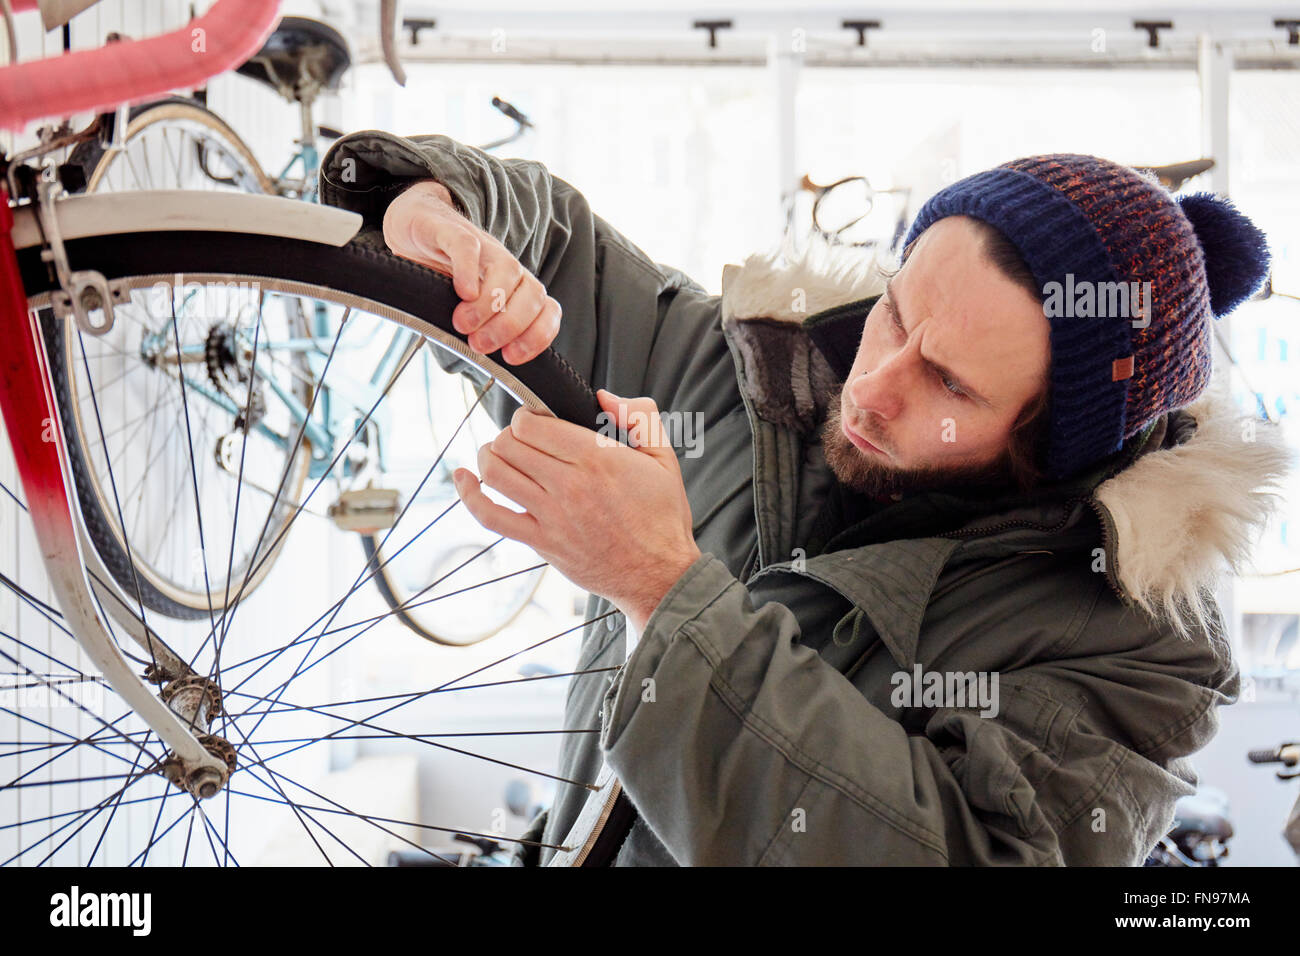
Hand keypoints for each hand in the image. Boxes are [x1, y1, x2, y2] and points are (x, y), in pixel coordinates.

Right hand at [382, 179, 561, 364]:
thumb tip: (485, 364)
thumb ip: (482, 331)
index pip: (547, 311)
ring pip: (508, 270)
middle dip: (510, 326)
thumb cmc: (443, 274)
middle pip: (533, 294)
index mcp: (516, 288)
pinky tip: (462, 293)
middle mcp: (506, 267)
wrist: (415, 225)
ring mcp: (483, 247)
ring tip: (463, 325)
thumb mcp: (467, 309)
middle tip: (480, 345)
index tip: (512, 357)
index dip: (537, 336)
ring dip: (490, 304)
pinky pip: (468, 247)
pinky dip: (469, 270)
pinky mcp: (451, 231)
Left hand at [451, 389, 701, 631]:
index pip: (533, 425)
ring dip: (487, 456)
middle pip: (509, 444)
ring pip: (495, 473)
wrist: (658, 575)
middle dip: (508, 435)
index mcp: (597, 459)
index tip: (536, 423)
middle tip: (519, 440)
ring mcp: (551, 516)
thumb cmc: (662, 518)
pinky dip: (469, 495)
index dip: (526, 417)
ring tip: (496, 453)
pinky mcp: (541, 542)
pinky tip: (463, 478)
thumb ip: (640, 417)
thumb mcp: (664, 458)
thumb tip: (605, 396)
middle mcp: (569, 485)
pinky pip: (491, 516)